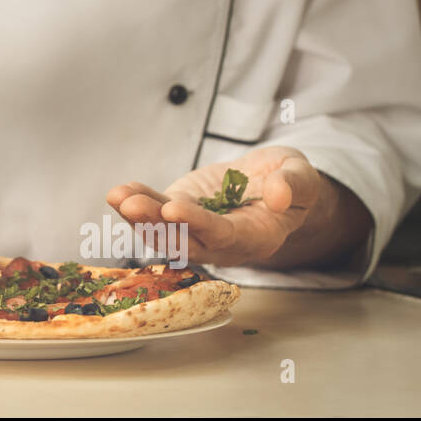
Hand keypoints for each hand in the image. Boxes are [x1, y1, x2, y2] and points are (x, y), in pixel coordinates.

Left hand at [105, 146, 326, 267]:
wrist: (273, 183)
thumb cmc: (291, 182)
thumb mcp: (302, 177)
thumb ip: (294, 186)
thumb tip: (278, 194)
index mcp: (256, 238)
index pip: (222, 234)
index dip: (197, 223)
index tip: (172, 209)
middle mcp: (222, 244)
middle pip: (185, 241)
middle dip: (156, 225)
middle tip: (131, 206)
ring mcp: (196, 231)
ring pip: (164, 231)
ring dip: (139, 216)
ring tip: (117, 197)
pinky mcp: (180, 214)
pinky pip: (156, 214)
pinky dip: (138, 202)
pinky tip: (119, 192)